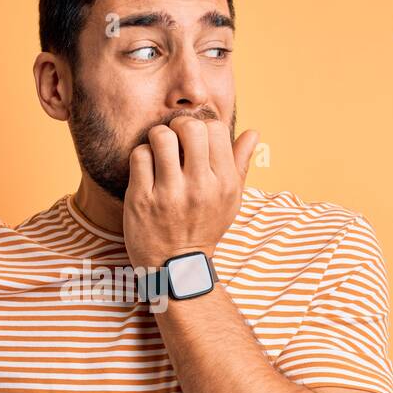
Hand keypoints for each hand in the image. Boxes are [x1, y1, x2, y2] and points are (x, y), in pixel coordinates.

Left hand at [123, 114, 259, 268]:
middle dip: (179, 125)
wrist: (176, 266)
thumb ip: (241, 164)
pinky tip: (146, 167)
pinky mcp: (142, 199)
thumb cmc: (205, 226)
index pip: (215, 129)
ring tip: (158, 150)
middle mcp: (199, 187)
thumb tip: (253, 132)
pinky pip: (140, 156)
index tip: (195, 140)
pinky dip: (142, 155)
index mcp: (224, 183)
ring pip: (161, 137)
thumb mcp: (230, 200)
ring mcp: (169, 194)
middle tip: (174, 138)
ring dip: (157, 137)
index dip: (202, 127)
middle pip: (190, 128)